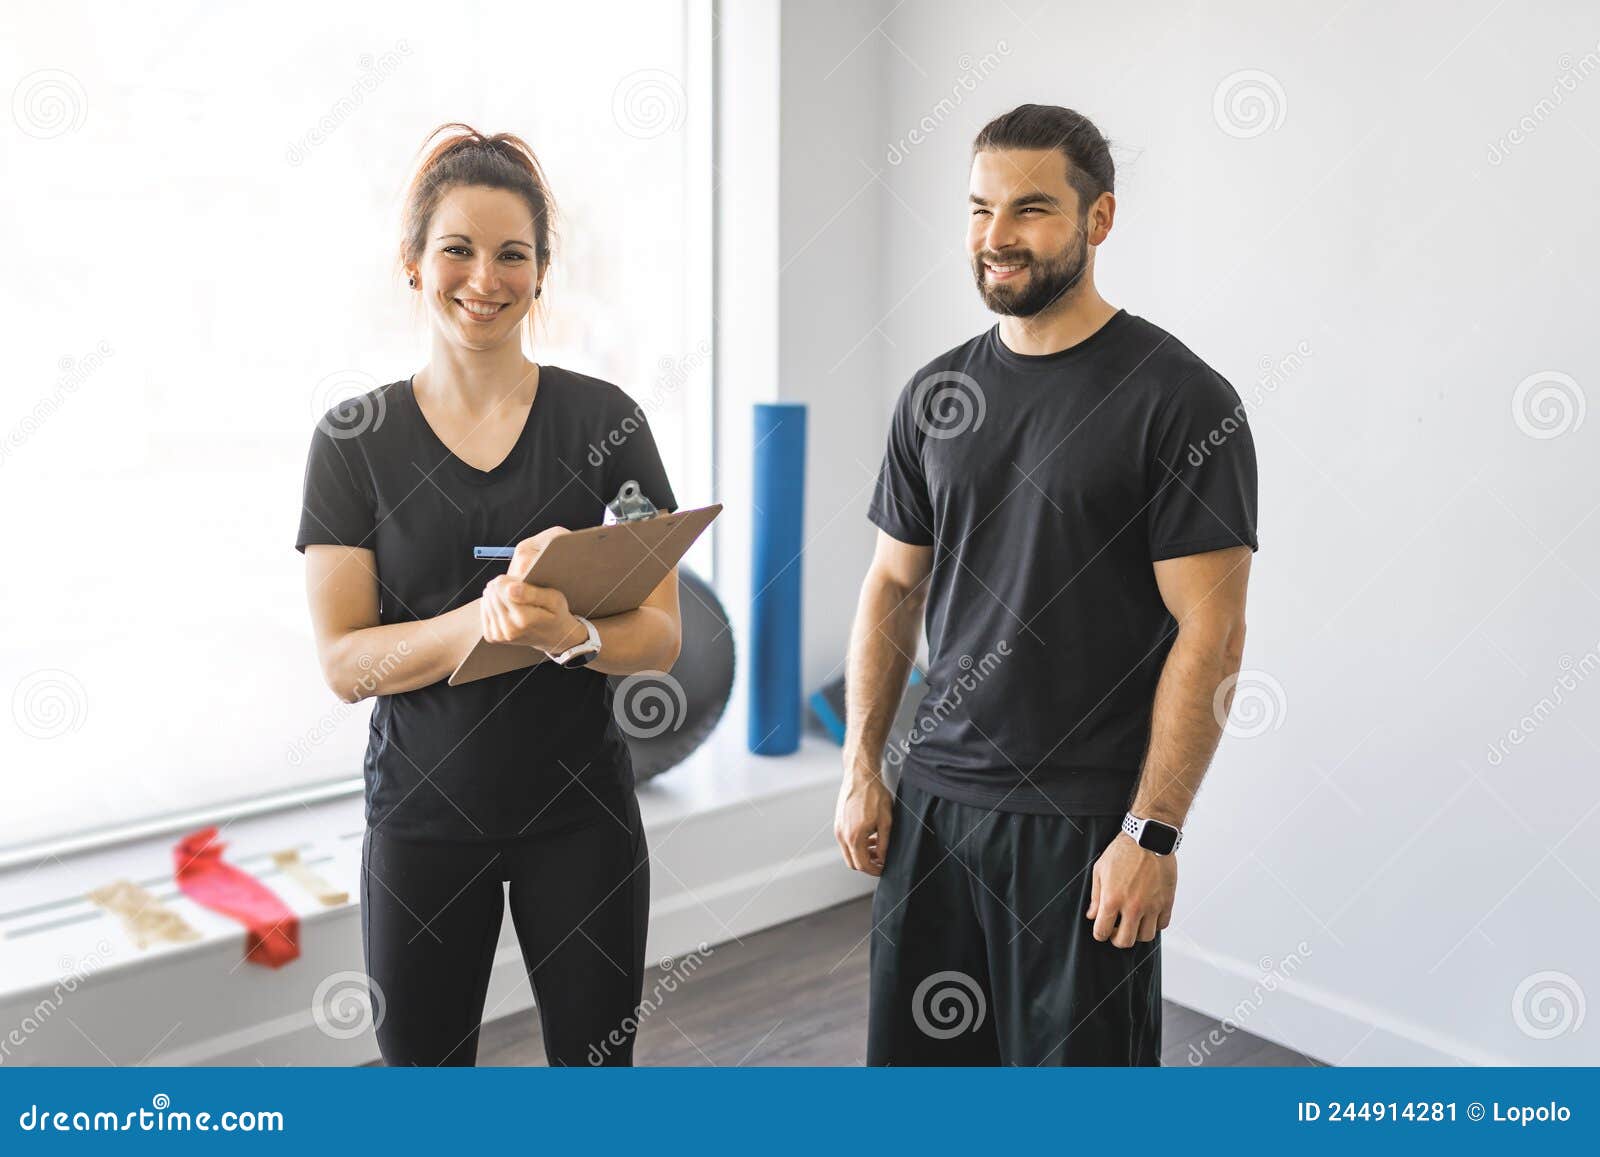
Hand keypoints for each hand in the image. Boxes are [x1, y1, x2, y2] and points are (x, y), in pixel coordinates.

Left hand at [481, 527, 582, 651]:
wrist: (554, 636)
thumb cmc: (555, 614)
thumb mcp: (554, 599)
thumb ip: (533, 593)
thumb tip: (510, 589)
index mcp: (524, 619)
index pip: (501, 588)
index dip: (508, 579)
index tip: (518, 581)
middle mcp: (510, 629)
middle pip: (492, 594)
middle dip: (501, 586)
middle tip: (516, 588)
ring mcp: (500, 635)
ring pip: (486, 601)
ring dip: (496, 594)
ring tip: (512, 597)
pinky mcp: (493, 637)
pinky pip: (484, 611)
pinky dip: (491, 605)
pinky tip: (504, 605)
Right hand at [834, 767, 892, 875]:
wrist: (861, 775)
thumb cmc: (873, 793)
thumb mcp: (885, 821)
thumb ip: (884, 843)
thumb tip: (883, 857)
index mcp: (854, 836)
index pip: (862, 864)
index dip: (874, 870)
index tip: (883, 868)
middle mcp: (842, 834)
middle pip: (852, 862)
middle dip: (867, 864)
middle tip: (880, 859)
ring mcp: (838, 828)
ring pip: (848, 852)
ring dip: (862, 854)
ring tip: (877, 845)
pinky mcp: (838, 822)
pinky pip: (846, 841)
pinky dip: (856, 844)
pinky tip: (869, 835)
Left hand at [1087, 833, 1176, 948]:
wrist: (1148, 838)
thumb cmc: (1123, 851)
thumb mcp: (1100, 870)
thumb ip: (1095, 896)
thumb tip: (1092, 915)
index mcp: (1112, 899)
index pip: (1102, 932)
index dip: (1100, 933)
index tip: (1102, 929)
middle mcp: (1133, 907)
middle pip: (1125, 941)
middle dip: (1118, 938)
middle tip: (1117, 929)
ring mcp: (1152, 906)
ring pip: (1146, 937)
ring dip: (1138, 932)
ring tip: (1134, 921)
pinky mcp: (1167, 902)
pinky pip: (1163, 925)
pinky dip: (1155, 923)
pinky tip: (1149, 913)